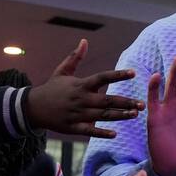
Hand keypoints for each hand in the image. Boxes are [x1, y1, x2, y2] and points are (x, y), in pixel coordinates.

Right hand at [24, 39, 145, 137]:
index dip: (118, 75)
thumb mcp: (62, 71)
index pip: (103, 78)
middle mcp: (81, 99)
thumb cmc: (51, 88)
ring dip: (120, 116)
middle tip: (142, 104)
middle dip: (126, 102)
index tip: (133, 73)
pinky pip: (90, 131)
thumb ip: (75, 57)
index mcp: (81, 85)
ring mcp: (77, 114)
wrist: (32, 107)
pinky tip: (115, 134)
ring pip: (103, 116)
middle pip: (107, 100)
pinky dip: (102, 133)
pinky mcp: (73, 127)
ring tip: (135, 115)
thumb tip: (84, 41)